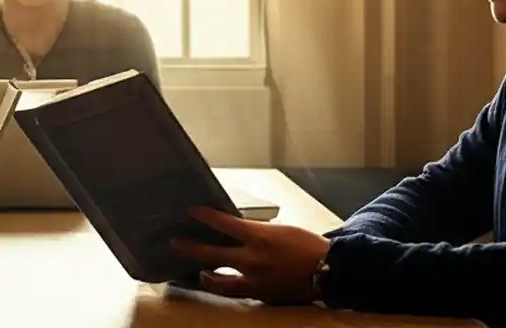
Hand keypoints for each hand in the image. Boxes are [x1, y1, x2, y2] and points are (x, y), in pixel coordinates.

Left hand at [169, 205, 328, 304]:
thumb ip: (256, 232)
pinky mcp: (261, 296)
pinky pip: (237, 292)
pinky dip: (227, 287)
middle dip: (191, 248)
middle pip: (211, 254)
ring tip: (199, 271)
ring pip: (219, 282)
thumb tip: (239, 232)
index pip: (223, 224)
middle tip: (176, 243)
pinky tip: (223, 284)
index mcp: (259, 238)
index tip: (191, 210)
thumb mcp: (280, 230)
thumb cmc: (308, 246)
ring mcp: (255, 281)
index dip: (204, 215)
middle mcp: (252, 260)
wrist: (329, 271)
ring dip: (206, 275)